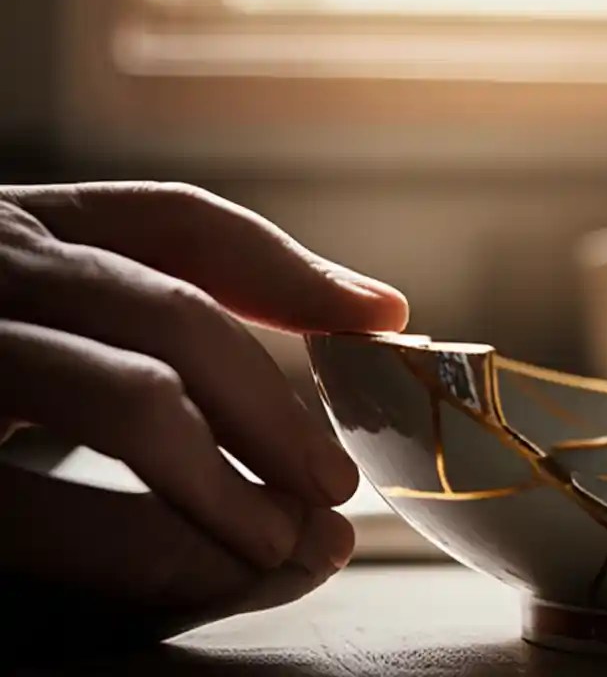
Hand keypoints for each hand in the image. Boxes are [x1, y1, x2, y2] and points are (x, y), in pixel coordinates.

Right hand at [0, 181, 407, 649]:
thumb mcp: (42, 355)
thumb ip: (162, 358)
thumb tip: (355, 366)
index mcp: (18, 234)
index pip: (178, 224)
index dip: (292, 268)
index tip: (382, 320)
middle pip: (177, 310)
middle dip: (277, 405)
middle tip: (337, 484)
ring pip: (133, 396)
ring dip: (233, 479)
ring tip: (292, 539)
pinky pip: (44, 509)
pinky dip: (148, 546)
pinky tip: (203, 570)